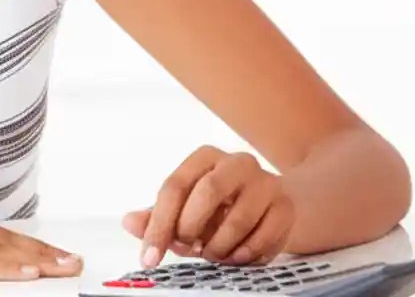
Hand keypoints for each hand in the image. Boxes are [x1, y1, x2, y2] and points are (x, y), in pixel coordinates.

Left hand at [124, 146, 295, 267]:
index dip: (159, 224)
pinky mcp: (286, 206)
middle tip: (187, 249)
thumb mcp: (185, 209)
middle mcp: (236, 162)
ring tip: (212, 254)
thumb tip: (128, 222)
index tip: (149, 257)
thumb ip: (156, 216)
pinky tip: (236, 256)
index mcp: (204, 157)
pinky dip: (245, 253)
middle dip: (190, 229)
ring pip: (237, 219)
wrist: (273, 206)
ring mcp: (266, 182)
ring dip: (219, 247)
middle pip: (207, 193)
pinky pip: (264, 237)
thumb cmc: (220, 207)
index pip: (174, 186)